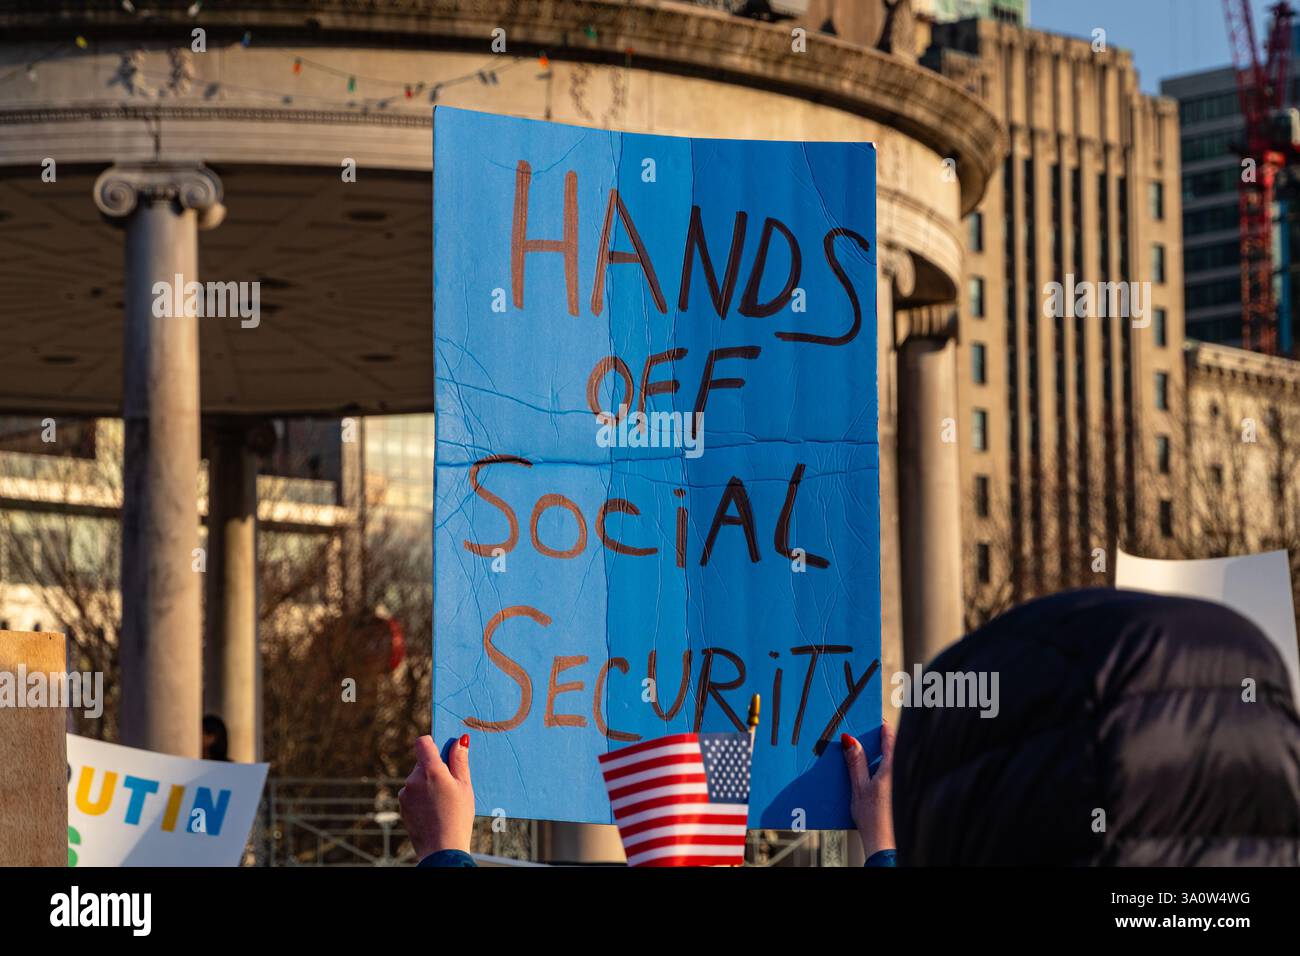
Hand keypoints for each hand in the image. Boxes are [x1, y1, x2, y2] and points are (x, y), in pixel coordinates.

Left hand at [399, 734, 474, 858]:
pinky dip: (421, 797)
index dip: (432, 744)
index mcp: (430, 770)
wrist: (442, 849)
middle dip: (434, 769)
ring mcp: (405, 793)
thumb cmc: (458, 817)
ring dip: (427, 784)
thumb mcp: (464, 786)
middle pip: (422, 763)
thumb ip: (460, 761)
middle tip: (450, 785)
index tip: (442, 752)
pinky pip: (412, 793)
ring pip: (417, 779)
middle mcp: (413, 779)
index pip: (423, 742)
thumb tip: (460, 740)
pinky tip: (433, 810)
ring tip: (442, 802)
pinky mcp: (402, 806)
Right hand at [842, 720, 894, 857]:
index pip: (890, 738)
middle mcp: (903, 773)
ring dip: (884, 759)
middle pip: (895, 749)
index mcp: (893, 767)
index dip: (882, 728)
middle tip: (867, 741)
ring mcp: (905, 784)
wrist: (886, 845)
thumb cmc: (874, 820)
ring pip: (896, 763)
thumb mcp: (859, 788)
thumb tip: (850, 741)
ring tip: (869, 762)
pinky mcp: (905, 795)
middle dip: (882, 743)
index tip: (875, 722)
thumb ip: (855, 762)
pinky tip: (875, 781)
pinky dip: (886, 773)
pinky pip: (896, 775)